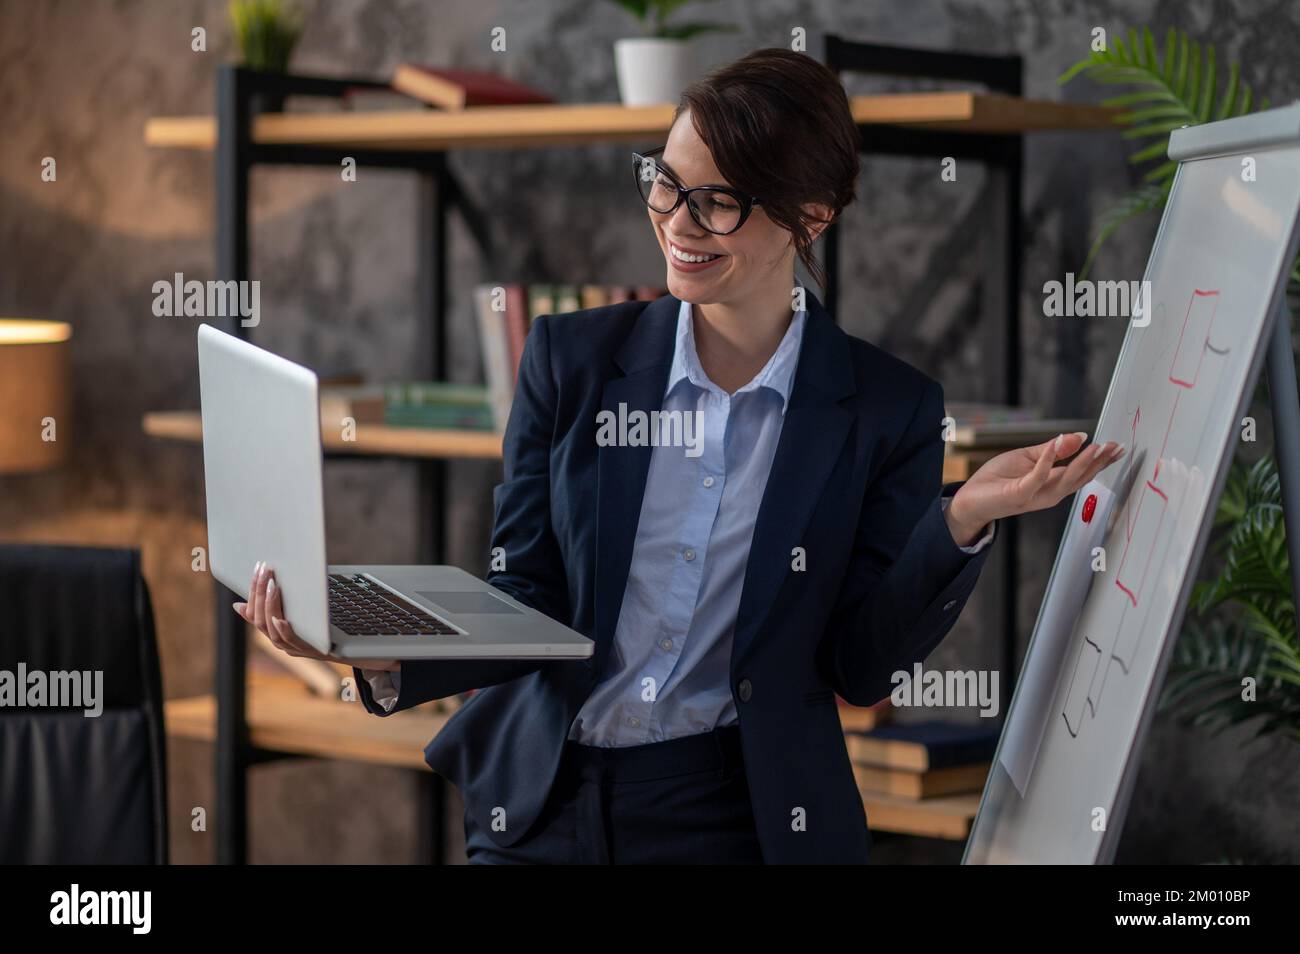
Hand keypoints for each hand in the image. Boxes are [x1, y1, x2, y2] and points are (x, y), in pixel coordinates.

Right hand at [234, 562, 399, 671]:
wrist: (357, 650)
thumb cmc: (327, 628)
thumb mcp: (302, 614)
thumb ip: (280, 607)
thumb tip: (242, 603)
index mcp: (277, 633)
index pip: (255, 614)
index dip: (253, 591)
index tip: (257, 569)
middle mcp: (283, 643)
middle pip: (261, 621)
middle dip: (260, 593)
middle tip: (264, 570)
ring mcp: (296, 649)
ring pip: (272, 631)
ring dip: (270, 606)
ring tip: (272, 585)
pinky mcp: (312, 652)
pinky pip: (292, 642)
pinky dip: (283, 630)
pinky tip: (281, 617)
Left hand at [945, 432, 1124, 546]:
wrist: (970, 499)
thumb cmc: (997, 480)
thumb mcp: (1028, 458)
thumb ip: (1053, 451)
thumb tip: (1078, 436)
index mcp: (1052, 484)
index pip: (1082, 472)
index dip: (1100, 460)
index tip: (1117, 447)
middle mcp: (1049, 493)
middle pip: (1080, 477)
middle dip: (1099, 462)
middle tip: (1116, 447)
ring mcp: (1035, 495)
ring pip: (1065, 479)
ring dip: (1081, 462)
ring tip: (1096, 446)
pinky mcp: (1020, 494)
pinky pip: (1037, 476)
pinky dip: (1048, 460)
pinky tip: (1058, 443)